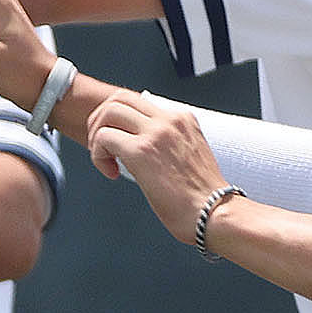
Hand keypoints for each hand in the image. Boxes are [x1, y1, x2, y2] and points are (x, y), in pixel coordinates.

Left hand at [83, 90, 226, 241]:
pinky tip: (111, 174)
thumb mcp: (189, 156)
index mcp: (183, 119)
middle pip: (120, 98)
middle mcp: (169, 119)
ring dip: (97, 136)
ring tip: (105, 160)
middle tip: (101, 146)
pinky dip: (98, 155)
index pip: (139, 101)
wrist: (215, 214)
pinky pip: (103, 138)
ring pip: (108, 113)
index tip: (118, 143)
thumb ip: (168, 144)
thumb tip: (141, 148)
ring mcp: (156, 133)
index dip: (120, 120)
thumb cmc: (202, 198)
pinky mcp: (141, 152)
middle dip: (101, 120)